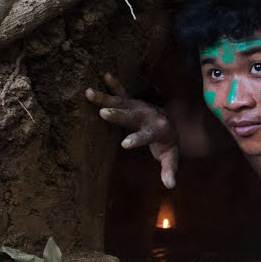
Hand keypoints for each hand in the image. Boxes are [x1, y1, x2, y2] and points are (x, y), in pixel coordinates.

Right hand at [85, 74, 178, 188]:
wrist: (171, 122)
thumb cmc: (168, 143)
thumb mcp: (171, 157)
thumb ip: (169, 170)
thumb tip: (170, 186)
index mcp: (157, 130)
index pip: (146, 136)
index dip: (136, 139)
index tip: (124, 144)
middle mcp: (147, 116)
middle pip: (131, 116)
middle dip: (118, 115)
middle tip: (103, 113)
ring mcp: (139, 107)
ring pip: (122, 102)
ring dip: (106, 98)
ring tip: (89, 93)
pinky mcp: (133, 102)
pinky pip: (123, 92)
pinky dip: (115, 84)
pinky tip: (106, 75)